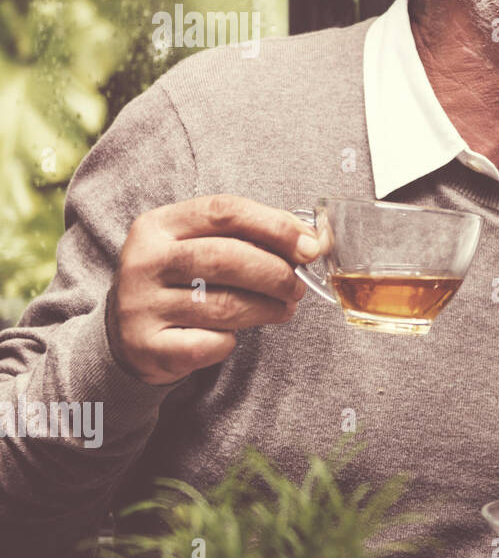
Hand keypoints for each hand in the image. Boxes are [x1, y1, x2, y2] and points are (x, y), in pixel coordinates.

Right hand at [107, 194, 316, 384]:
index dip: (275, 226)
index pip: (224, 211)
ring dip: (266, 308)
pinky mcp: (147, 347)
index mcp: (158, 225)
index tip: (310, 246)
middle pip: (226, 258)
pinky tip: (234, 336)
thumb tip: (313, 241)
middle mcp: (143, 262)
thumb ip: (251, 236)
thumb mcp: (202, 246)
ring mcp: (140, 306)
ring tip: (283, 308)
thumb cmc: (182, 282)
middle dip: (276, 273)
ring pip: (223, 305)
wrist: (127, 334)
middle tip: (298, 287)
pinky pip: (210, 344)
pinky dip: (231, 342)